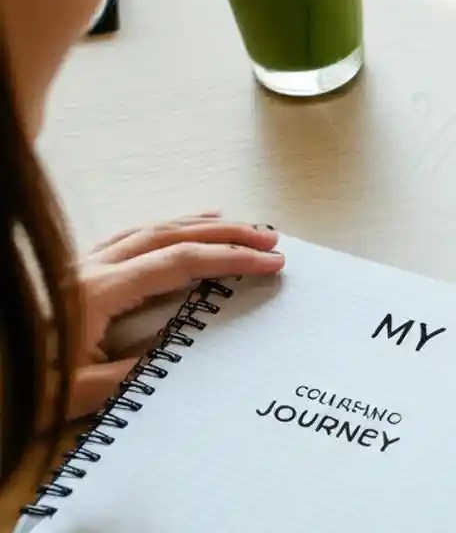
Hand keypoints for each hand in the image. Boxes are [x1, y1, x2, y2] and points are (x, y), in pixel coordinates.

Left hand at [71, 212, 284, 418]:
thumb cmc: (20, 384)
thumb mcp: (75, 393)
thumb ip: (130, 375)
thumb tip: (180, 354)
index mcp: (98, 292)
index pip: (180, 263)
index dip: (230, 259)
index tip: (269, 262)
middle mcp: (91, 268)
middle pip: (171, 234)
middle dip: (226, 233)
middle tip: (270, 237)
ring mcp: (80, 266)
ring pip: (149, 229)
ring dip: (197, 223)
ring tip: (237, 222)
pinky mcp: (72, 273)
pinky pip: (127, 237)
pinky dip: (162, 228)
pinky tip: (175, 229)